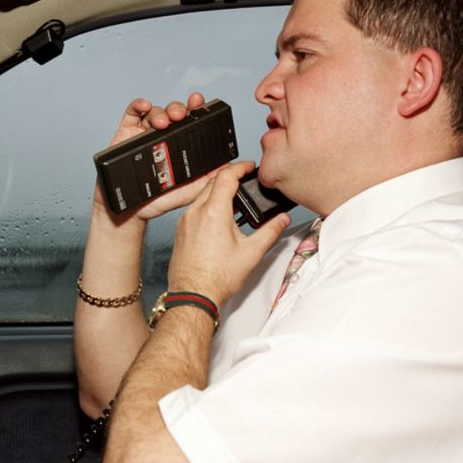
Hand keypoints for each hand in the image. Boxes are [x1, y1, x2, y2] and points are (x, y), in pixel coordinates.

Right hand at [94, 93, 220, 221]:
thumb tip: (229, 167)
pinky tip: (145, 107)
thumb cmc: (157, 202)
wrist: (130, 212)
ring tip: (163, 122)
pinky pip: (133, 113)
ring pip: (155, 112)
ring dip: (161, 111)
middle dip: (178, 109)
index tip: (200, 104)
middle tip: (180, 115)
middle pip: (173, 114)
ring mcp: (145, 135)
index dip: (196, 110)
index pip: (190, 123)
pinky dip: (139, 105)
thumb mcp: (190, 192)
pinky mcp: (127, 134)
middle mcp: (163, 138)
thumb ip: (209, 179)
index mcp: (179, 147)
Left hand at [168, 162, 289, 304]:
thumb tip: (281, 220)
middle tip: (244, 180)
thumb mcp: (251, 253)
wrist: (193, 296)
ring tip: (235, 201)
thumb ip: (270, 231)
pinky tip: (219, 217)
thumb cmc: (217, 278)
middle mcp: (195, 212)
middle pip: (212, 182)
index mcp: (213, 212)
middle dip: (230, 177)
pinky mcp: (181, 231)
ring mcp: (185, 221)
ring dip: (218, 192)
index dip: (240, 167)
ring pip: (202, 195)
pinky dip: (207, 205)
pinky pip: (194, 208)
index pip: (226, 176)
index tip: (249, 167)